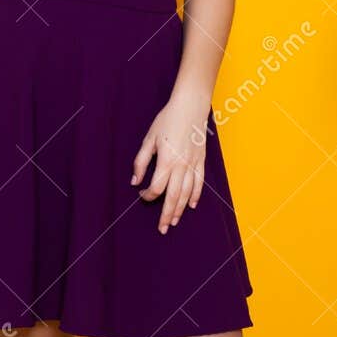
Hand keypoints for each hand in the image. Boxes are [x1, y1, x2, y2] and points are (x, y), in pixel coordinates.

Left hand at [131, 94, 209, 233]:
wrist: (190, 107)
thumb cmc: (167, 120)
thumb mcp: (149, 139)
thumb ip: (141, 161)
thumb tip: (135, 180)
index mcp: (166, 161)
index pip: (156, 187)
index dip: (148, 195)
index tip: (142, 195)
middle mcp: (181, 166)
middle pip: (173, 197)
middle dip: (166, 214)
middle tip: (162, 229)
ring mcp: (193, 164)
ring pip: (187, 194)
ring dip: (180, 210)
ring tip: (174, 221)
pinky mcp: (201, 161)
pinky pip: (200, 183)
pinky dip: (196, 196)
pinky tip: (192, 205)